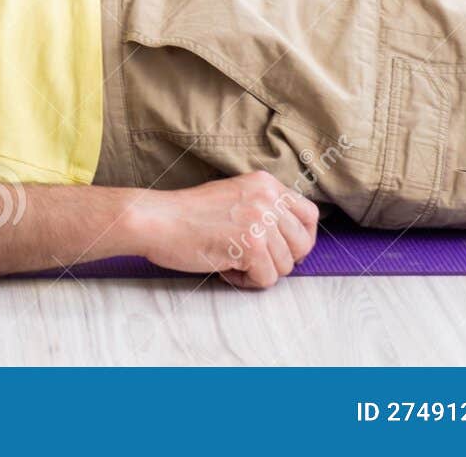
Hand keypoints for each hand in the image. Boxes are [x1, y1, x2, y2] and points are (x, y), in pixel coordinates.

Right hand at [121, 171, 318, 288]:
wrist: (156, 219)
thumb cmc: (187, 214)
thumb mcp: (234, 196)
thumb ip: (263, 208)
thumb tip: (292, 239)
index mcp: (265, 183)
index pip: (309, 215)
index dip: (300, 239)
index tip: (284, 249)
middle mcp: (267, 198)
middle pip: (301, 244)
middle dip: (280, 259)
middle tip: (253, 260)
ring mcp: (260, 220)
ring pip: (285, 266)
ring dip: (259, 272)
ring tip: (232, 262)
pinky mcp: (251, 245)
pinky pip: (266, 280)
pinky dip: (247, 282)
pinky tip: (226, 270)